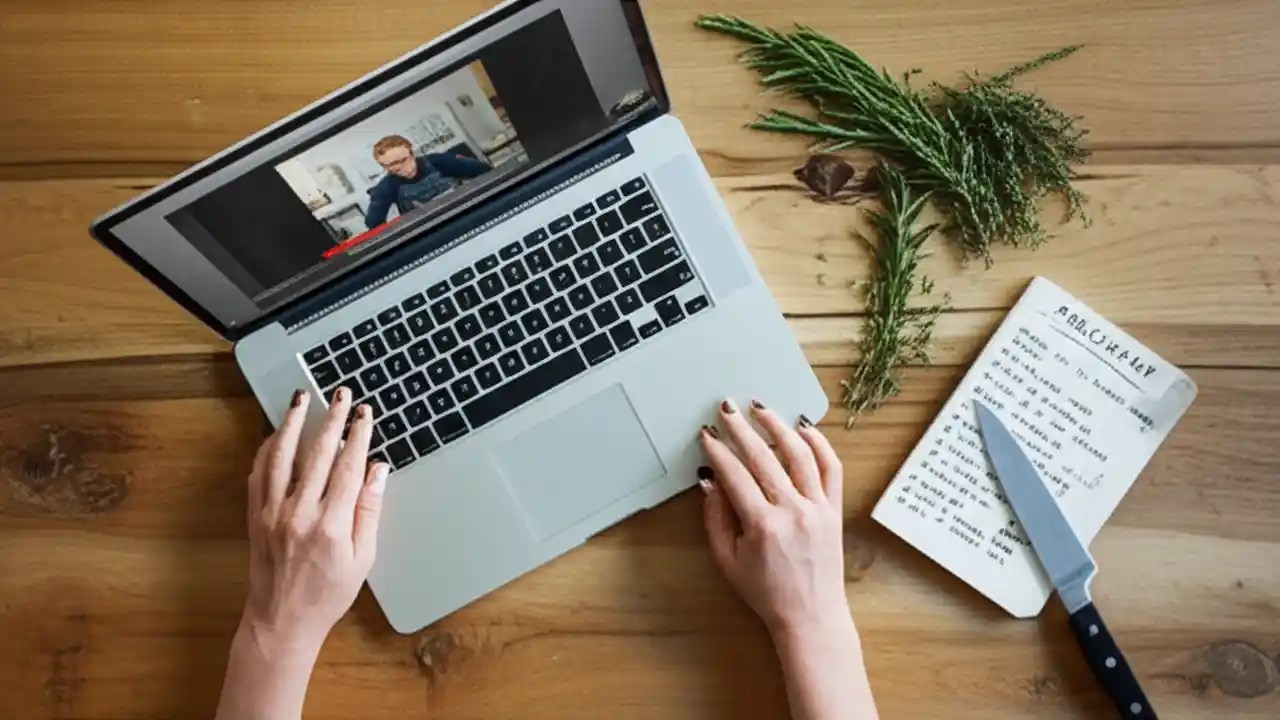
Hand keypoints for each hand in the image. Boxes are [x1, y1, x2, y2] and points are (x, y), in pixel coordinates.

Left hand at [241, 386, 387, 651]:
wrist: (282, 621)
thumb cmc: (328, 594)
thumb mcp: (363, 558)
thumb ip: (370, 511)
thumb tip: (379, 471)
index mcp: (331, 524)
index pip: (348, 466)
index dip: (358, 435)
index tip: (364, 413)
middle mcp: (299, 513)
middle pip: (317, 453)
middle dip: (331, 419)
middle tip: (340, 393)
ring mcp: (272, 513)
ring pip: (281, 456)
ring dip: (292, 423)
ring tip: (302, 399)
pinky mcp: (254, 517)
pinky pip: (259, 474)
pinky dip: (267, 449)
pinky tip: (276, 434)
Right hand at [698, 398, 875, 719]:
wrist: (810, 614)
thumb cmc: (765, 592)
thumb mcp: (727, 560)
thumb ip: (715, 518)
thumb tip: (709, 480)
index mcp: (762, 525)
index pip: (734, 474)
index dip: (717, 451)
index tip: (706, 433)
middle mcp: (792, 511)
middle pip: (763, 456)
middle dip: (741, 428)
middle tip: (726, 408)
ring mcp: (817, 507)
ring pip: (799, 454)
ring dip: (778, 426)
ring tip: (761, 408)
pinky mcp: (834, 509)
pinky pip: (831, 468)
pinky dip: (819, 443)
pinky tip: (803, 428)